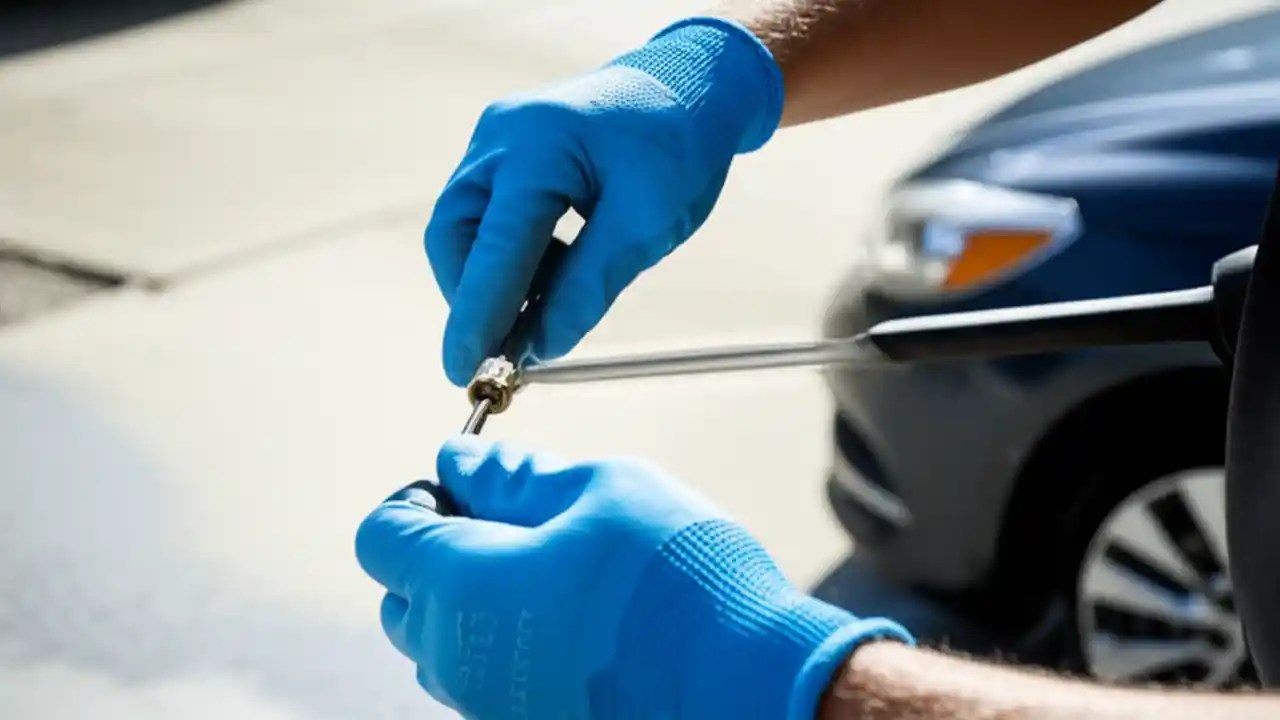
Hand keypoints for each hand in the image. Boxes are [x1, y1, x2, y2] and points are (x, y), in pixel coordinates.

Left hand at [355, 437, 912, 718]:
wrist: (745, 685)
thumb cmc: (675, 578)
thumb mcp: (599, 491)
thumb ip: (514, 477)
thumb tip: (459, 460)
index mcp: (458, 586)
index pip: (380, 536)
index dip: (417, 499)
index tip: (473, 484)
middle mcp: (457, 657)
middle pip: (402, 598)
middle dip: (438, 553)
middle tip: (519, 523)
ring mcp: (491, 705)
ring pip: (444, 648)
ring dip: (473, 602)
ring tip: (555, 573)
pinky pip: (488, 681)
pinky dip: (509, 644)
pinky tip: (578, 621)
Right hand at [426, 18, 783, 385]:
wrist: (691, 88)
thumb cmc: (677, 146)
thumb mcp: (645, 227)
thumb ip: (587, 288)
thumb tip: (541, 346)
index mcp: (539, 149)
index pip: (495, 250)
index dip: (476, 317)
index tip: (465, 372)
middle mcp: (502, 138)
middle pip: (456, 237)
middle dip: (476, 296)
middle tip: (510, 345)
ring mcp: (497, 140)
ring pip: (465, 229)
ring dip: (496, 277)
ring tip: (551, 302)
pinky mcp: (504, 151)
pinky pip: (487, 215)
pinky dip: (511, 256)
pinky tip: (556, 270)